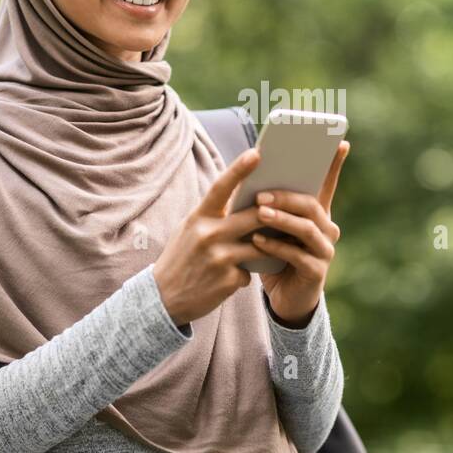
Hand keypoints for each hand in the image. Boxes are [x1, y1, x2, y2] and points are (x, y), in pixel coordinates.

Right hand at [152, 148, 272, 325]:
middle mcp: (209, 235)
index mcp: (199, 218)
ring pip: (260, 246)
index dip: (240, 169)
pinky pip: (250, 273)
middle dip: (273, 214)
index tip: (257, 153)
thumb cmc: (182, 259)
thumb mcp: (190, 231)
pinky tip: (229, 280)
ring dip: (267, 248)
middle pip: (254, 217)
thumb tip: (247, 201)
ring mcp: (219, 258)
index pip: (221, 187)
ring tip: (265, 250)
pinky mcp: (228, 280)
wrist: (162, 299)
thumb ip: (215, 217)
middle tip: (290, 209)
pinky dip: (245, 275)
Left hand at [252, 141, 348, 326]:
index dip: (335, 164)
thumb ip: (268, 205)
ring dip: (281, 219)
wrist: (284, 298)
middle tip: (261, 193)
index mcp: (317, 213)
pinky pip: (297, 255)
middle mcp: (327, 228)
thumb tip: (248, 176)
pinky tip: (258, 242)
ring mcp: (324, 250)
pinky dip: (276, 247)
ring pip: (306, 228)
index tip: (341, 142)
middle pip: (312, 205)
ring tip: (259, 212)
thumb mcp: (271, 227)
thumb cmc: (275, 256)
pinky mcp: (317, 272)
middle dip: (286, 196)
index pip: (327, 184)